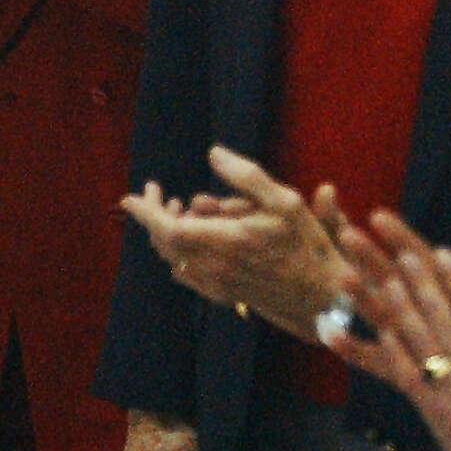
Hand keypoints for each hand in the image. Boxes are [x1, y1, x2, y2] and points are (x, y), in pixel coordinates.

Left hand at [120, 147, 350, 342]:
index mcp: (225, 240)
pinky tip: (197, 239)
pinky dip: (180, 253)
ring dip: (169, 233)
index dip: (145, 213)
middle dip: (155, 216)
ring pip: (174, 259)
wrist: (320, 295)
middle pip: (165, 242)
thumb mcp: (285, 200)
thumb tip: (213, 154)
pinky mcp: (222, 295)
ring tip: (183, 209)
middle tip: (162, 193)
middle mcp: (213, 266)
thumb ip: (246, 176)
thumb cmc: (307, 245)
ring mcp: (216, 284)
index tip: (130, 197)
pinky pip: (186, 274)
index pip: (168, 228)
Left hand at [327, 214, 450, 450]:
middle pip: (440, 314)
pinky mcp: (433, 408)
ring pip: (419, 338)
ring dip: (402, 308)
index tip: (441, 252)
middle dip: (421, 282)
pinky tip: (381, 332)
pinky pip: (408, 374)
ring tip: (385, 282)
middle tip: (403, 255)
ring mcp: (448, 385)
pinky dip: (394, 351)